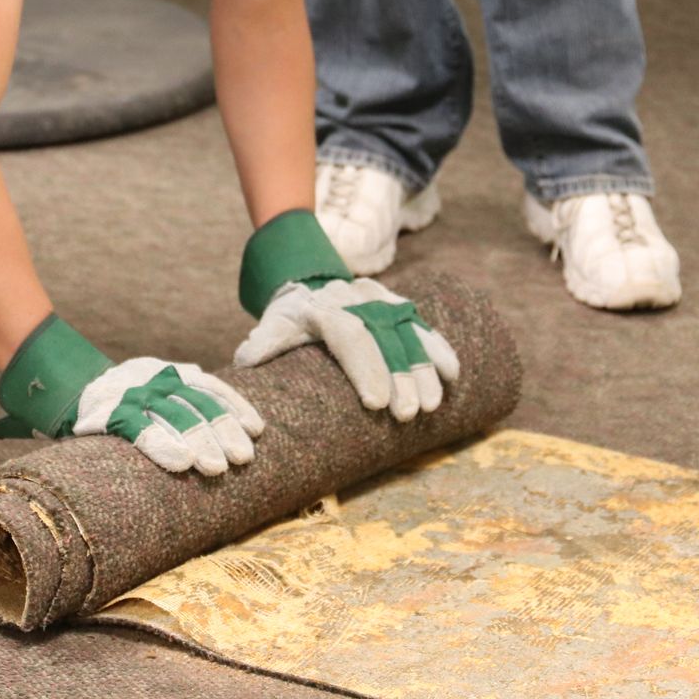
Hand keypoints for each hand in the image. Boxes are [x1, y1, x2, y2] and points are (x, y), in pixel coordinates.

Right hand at [0, 315, 262, 474]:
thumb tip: (231, 432)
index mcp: (167, 372)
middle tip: (243, 458)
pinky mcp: (106, 413)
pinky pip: (139, 430)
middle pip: (196, 402)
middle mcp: (151, 377)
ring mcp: (129, 393)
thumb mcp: (153, 393)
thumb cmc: (119, 402)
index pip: (209, 386)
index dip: (234, 407)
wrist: (63, 388)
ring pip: (172, 416)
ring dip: (199, 442)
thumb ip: (182, 403)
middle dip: (222, 430)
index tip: (257, 430)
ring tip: (218, 468)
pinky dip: (163, 446)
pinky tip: (182, 463)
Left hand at [234, 209, 459, 421]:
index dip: (366, 369)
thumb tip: (246, 358)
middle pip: (384, 338)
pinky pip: (422, 326)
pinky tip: (452, 375)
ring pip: (407, 332)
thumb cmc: (290, 318)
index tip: (376, 404)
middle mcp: (356, 299)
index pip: (350, 336)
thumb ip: (263, 342)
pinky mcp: (399, 305)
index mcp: (325, 307)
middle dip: (400, 377)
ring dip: (423, 369)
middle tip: (409, 415)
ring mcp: (381, 299)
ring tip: (432, 405)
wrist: (311, 283)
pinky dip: (438, 349)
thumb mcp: (274, 326)